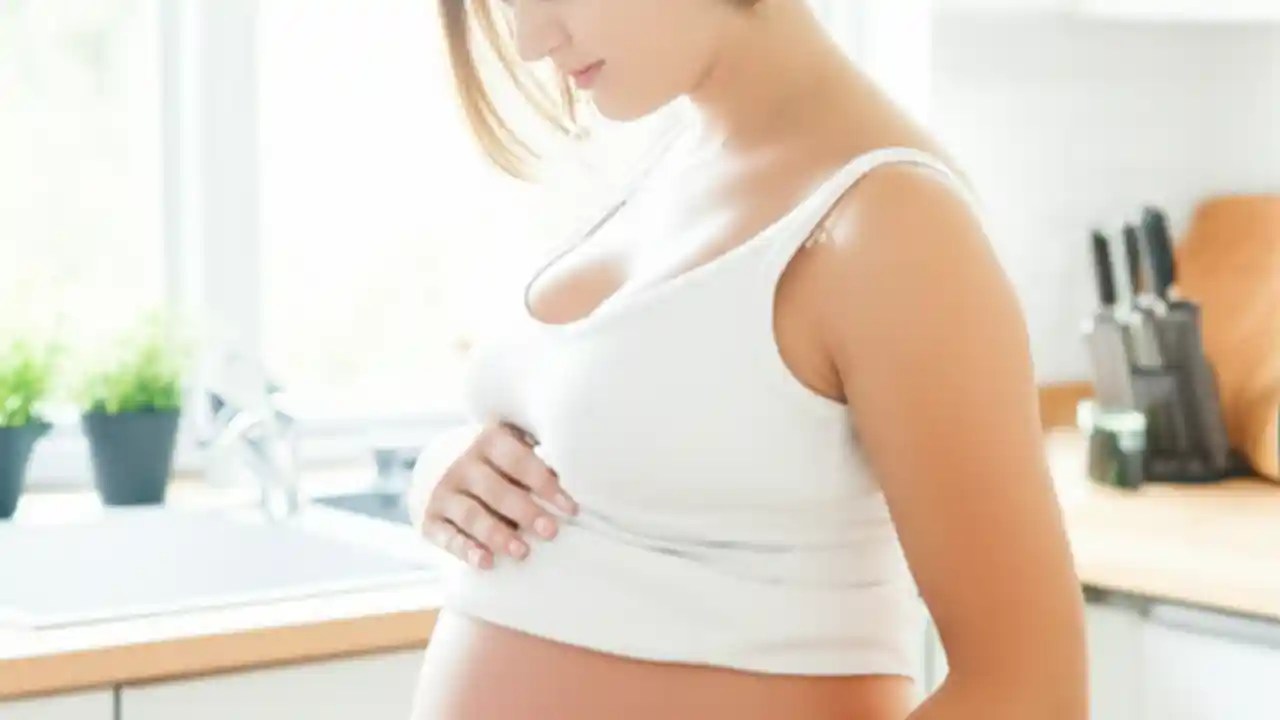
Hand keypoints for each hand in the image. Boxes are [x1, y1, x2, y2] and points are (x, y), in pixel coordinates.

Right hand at [420, 421, 576, 569]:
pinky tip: (486, 562)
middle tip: (551, 532)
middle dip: (525, 511)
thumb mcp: (516, 453)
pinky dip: (466, 550)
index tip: (571, 507)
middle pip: (495, 489)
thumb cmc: (501, 467)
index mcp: (489, 442)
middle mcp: (462, 465)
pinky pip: (447, 537)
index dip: (544, 483)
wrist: (446, 473)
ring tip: (523, 552)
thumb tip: (582, 473)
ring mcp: (443, 493)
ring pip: (471, 514)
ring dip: (497, 533)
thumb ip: (540, 460)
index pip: (518, 460)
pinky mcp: (430, 521)